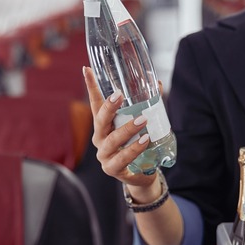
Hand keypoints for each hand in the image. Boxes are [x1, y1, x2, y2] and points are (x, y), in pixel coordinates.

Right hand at [82, 66, 158, 188]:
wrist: (142, 175)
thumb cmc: (138, 145)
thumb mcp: (142, 125)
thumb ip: (147, 106)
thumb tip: (158, 84)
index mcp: (104, 125)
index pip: (96, 103)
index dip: (91, 87)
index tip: (87, 69)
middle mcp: (100, 138)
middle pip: (100, 120)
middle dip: (108, 107)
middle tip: (120, 95)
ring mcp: (105, 155)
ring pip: (111, 140)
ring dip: (126, 129)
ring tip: (142, 120)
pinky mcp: (113, 169)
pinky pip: (122, 158)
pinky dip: (133, 149)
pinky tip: (144, 140)